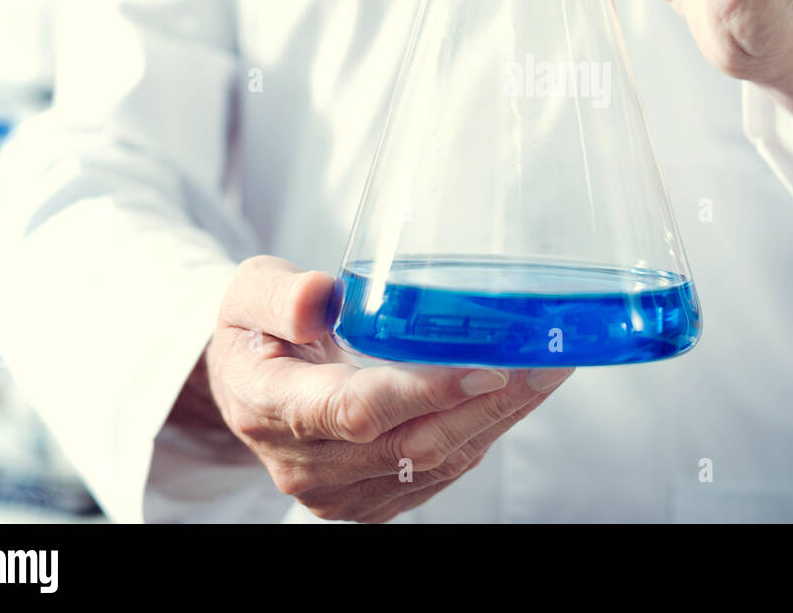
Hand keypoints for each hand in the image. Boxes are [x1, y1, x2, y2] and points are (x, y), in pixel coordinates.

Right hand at [184, 255, 572, 522]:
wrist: (245, 387)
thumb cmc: (255, 331)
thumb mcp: (246, 294)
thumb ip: (280, 295)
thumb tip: (319, 297)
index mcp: (271, 407)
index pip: (354, 409)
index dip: (424, 392)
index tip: (484, 364)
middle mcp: (305, 463)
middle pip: (410, 442)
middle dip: (486, 402)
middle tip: (543, 361)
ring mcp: (341, 490)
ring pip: (435, 460)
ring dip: (497, 417)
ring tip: (547, 370)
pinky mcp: (372, 498)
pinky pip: (439, 471)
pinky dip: (482, 432)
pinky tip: (517, 395)